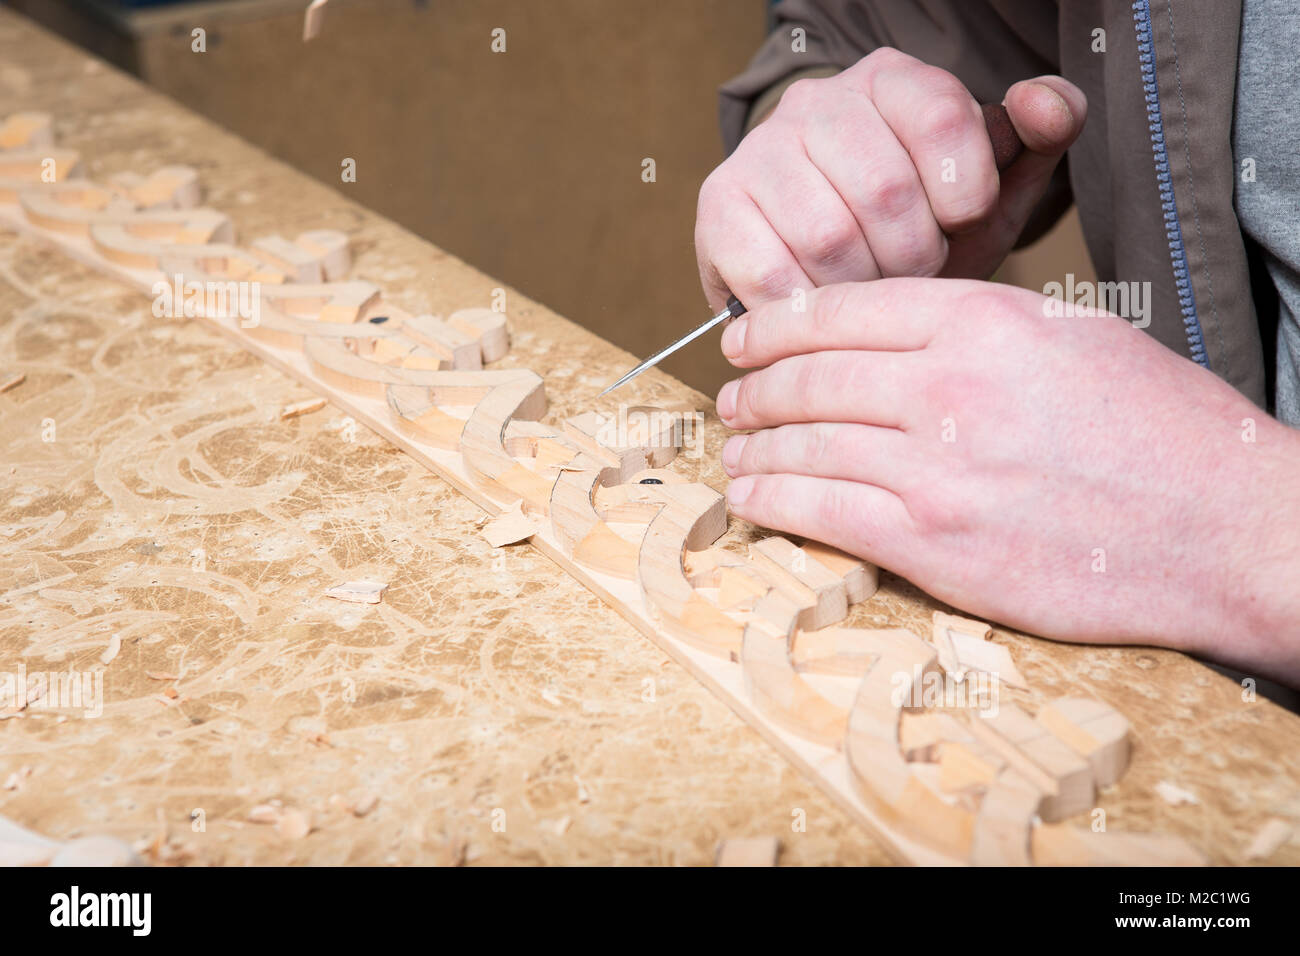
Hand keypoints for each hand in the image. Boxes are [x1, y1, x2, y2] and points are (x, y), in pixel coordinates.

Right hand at [695, 48, 1086, 312]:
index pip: (940, 118)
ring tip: (870, 292)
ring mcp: (760, 151)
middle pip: (884, 190)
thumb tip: (1044, 102)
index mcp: (891, 79)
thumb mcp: (994, 187)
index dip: (965, 195)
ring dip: (862, 288)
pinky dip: (809, 308)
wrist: (836, 268)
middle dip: (914, 257)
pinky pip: (771, 274)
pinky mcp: (719, 206)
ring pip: (827, 237)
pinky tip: (825, 306)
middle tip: (914, 275)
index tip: (960, 227)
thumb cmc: (922, 228)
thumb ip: (1040, 136)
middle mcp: (817, 101)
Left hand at [715, 281, 1299, 685]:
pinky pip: (822, 514)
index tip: (745, 336)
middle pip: (810, 378)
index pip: (842, 310)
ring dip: (753, 445)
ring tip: (734, 445)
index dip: (775, 323)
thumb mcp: (1071, 338)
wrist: (1225, 529)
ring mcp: (937, 471)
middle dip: (754, 386)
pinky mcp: (936, 547)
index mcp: (985, 321)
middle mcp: (950, 389)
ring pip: (804, 446)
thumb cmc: (1160, 430)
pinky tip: (749, 496)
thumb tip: (886, 337)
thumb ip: (974, 328)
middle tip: (731, 395)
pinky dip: (771, 501)